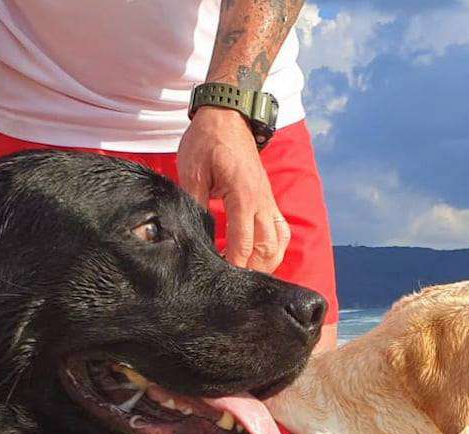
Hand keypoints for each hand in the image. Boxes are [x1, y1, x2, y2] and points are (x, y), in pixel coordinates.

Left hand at [177, 107, 289, 272]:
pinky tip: (261, 259)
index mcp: (243, 195)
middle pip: (265, 249)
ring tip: (246, 277)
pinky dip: (274, 249)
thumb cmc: (208, 139)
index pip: (243, 243)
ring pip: (277, 242)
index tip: (220, 281)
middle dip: (251, 271)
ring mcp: (268, 200)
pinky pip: (280, 230)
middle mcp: (262, 201)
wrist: (228, 113)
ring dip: (265, 263)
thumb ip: (194, 203)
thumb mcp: (192, 170)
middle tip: (231, 286)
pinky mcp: (268, 198)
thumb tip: (188, 233)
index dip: (233, 266)